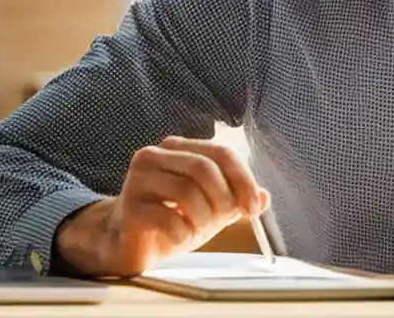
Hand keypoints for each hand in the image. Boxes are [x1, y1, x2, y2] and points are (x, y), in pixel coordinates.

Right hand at [55, 136, 270, 276]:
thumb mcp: (211, 208)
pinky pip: (168, 218)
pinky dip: (182, 233)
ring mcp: (137, 179)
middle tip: (222, 221)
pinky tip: (177, 237)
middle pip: (204, 168)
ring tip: (195, 230)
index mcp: (178, 148)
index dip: (243, 180)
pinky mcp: (128, 207)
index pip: (220, 152)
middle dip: (223, 199)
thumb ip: (237, 199)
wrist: (128, 244)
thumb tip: (265, 197)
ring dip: (202, 219)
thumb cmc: (171, 220)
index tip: (255, 208)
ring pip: (187, 192)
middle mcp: (155, 156)